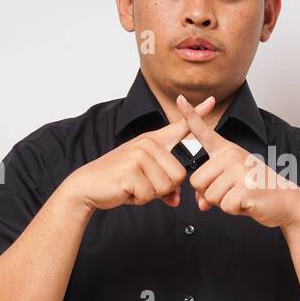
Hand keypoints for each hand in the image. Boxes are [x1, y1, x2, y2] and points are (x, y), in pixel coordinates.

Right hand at [69, 96, 213, 210]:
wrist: (87, 186)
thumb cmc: (118, 182)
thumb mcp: (145, 182)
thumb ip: (165, 188)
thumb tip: (176, 200)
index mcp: (153, 142)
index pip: (180, 127)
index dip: (196, 115)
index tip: (212, 100)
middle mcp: (148, 144)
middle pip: (179, 175)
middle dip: (163, 189)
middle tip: (140, 183)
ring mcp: (139, 154)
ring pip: (166, 186)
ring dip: (150, 195)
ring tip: (132, 185)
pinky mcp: (131, 169)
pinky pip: (150, 195)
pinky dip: (138, 199)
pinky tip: (125, 190)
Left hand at [175, 93, 299, 228]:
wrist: (286, 200)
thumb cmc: (258, 190)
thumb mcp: (231, 185)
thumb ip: (211, 189)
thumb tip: (201, 203)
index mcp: (227, 151)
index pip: (204, 132)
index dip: (190, 116)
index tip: (180, 98)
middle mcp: (232, 156)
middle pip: (197, 181)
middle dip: (210, 194)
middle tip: (232, 192)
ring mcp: (240, 170)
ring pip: (209, 196)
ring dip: (223, 203)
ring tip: (241, 196)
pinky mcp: (246, 187)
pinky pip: (224, 206)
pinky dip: (234, 210)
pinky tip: (247, 203)